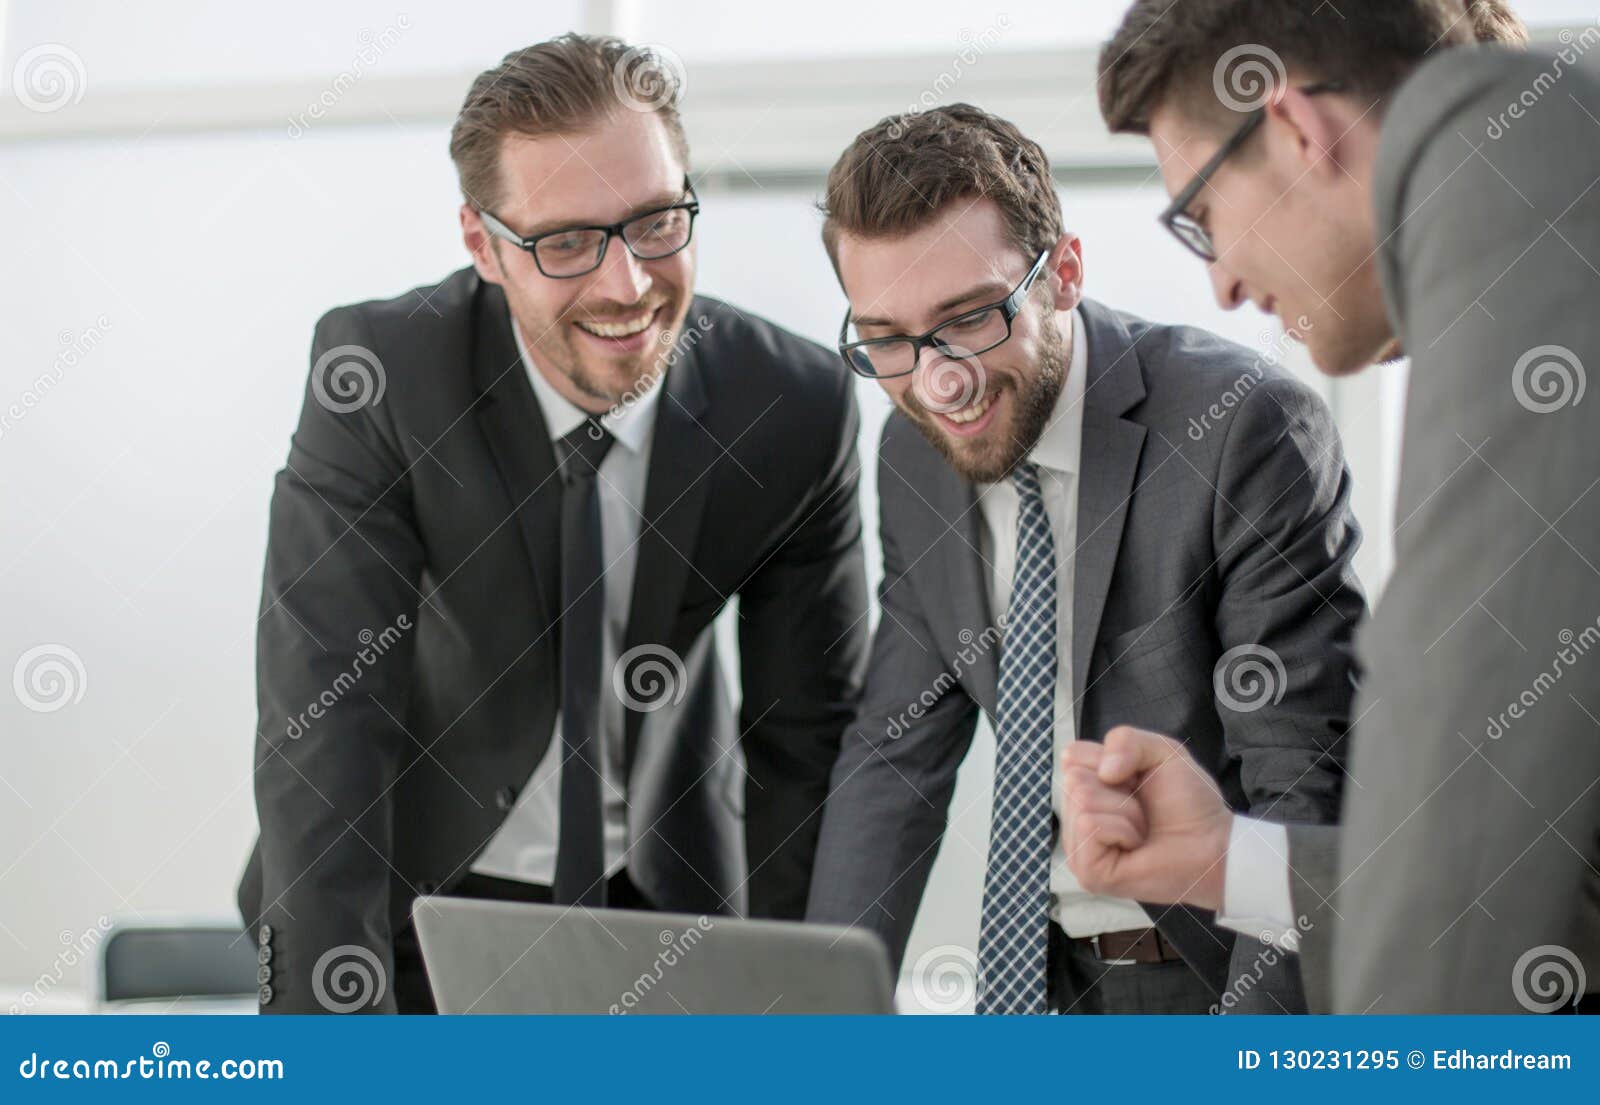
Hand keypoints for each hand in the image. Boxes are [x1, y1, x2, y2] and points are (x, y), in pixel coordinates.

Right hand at [1061, 725, 1233, 911]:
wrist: (1212, 843)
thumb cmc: (1188, 803)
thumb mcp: (1162, 751)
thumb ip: (1125, 739)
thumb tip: (1103, 771)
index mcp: (1087, 787)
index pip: (1071, 755)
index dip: (1108, 760)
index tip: (1134, 780)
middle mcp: (1076, 817)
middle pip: (1074, 778)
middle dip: (1118, 789)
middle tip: (1142, 810)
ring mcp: (1079, 847)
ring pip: (1082, 801)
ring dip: (1124, 811)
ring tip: (1141, 829)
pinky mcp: (1088, 871)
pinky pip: (1089, 825)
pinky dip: (1121, 829)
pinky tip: (1135, 845)